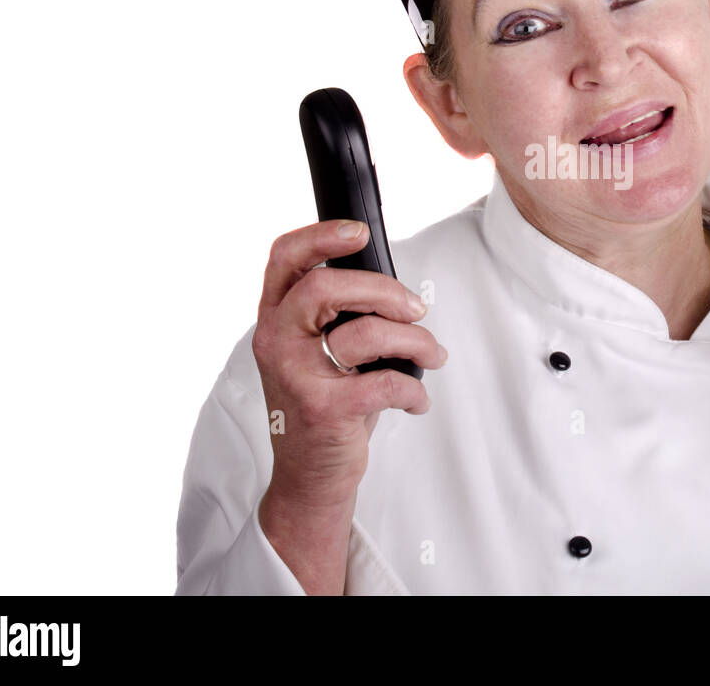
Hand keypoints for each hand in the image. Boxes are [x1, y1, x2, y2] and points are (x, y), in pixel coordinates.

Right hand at [250, 218, 446, 591]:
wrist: (309, 477)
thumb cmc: (326, 404)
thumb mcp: (318, 353)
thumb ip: (338, 315)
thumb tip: (396, 288)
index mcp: (275, 319)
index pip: (283, 258)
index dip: (321, 236)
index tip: (360, 232)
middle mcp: (277, 342)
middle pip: (325, 287)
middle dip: (384, 291)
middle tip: (415, 310)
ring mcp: (295, 375)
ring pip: (366, 333)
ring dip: (416, 340)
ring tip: (433, 356)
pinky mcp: (323, 409)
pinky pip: (385, 382)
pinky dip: (414, 389)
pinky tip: (417, 399)